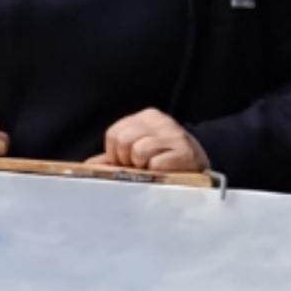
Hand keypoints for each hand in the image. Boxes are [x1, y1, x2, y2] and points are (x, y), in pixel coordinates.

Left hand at [89, 109, 208, 173]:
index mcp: (146, 117)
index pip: (114, 133)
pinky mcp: (185, 151)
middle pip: (123, 140)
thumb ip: (113, 158)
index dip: (116, 154)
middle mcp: (160, 121)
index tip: (128, 164)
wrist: (201, 169)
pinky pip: (155, 163)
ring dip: (143, 167)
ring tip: (153, 169)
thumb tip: (89, 166)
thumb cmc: (165, 162)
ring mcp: (173, 134)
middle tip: (141, 168)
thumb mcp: (139, 153)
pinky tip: (165, 173)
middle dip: (127, 160)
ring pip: (138, 150)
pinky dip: (156, 173)